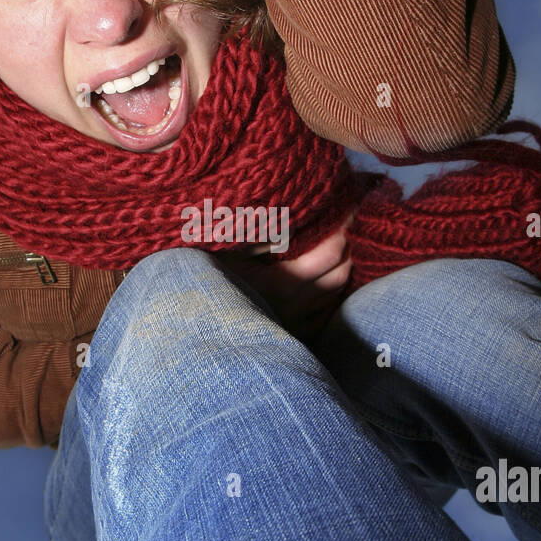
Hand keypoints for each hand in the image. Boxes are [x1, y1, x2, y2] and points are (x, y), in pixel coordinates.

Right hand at [220, 211, 355, 343]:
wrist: (193, 320)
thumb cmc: (207, 274)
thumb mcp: (228, 247)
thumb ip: (264, 231)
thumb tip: (297, 217)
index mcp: (279, 284)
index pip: (331, 253)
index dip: (343, 227)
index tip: (345, 207)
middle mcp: (293, 308)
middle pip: (340, 272)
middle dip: (347, 245)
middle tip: (344, 220)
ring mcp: (295, 324)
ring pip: (336, 291)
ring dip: (341, 265)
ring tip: (335, 240)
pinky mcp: (295, 334)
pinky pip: (326, 308)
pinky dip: (330, 286)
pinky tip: (322, 270)